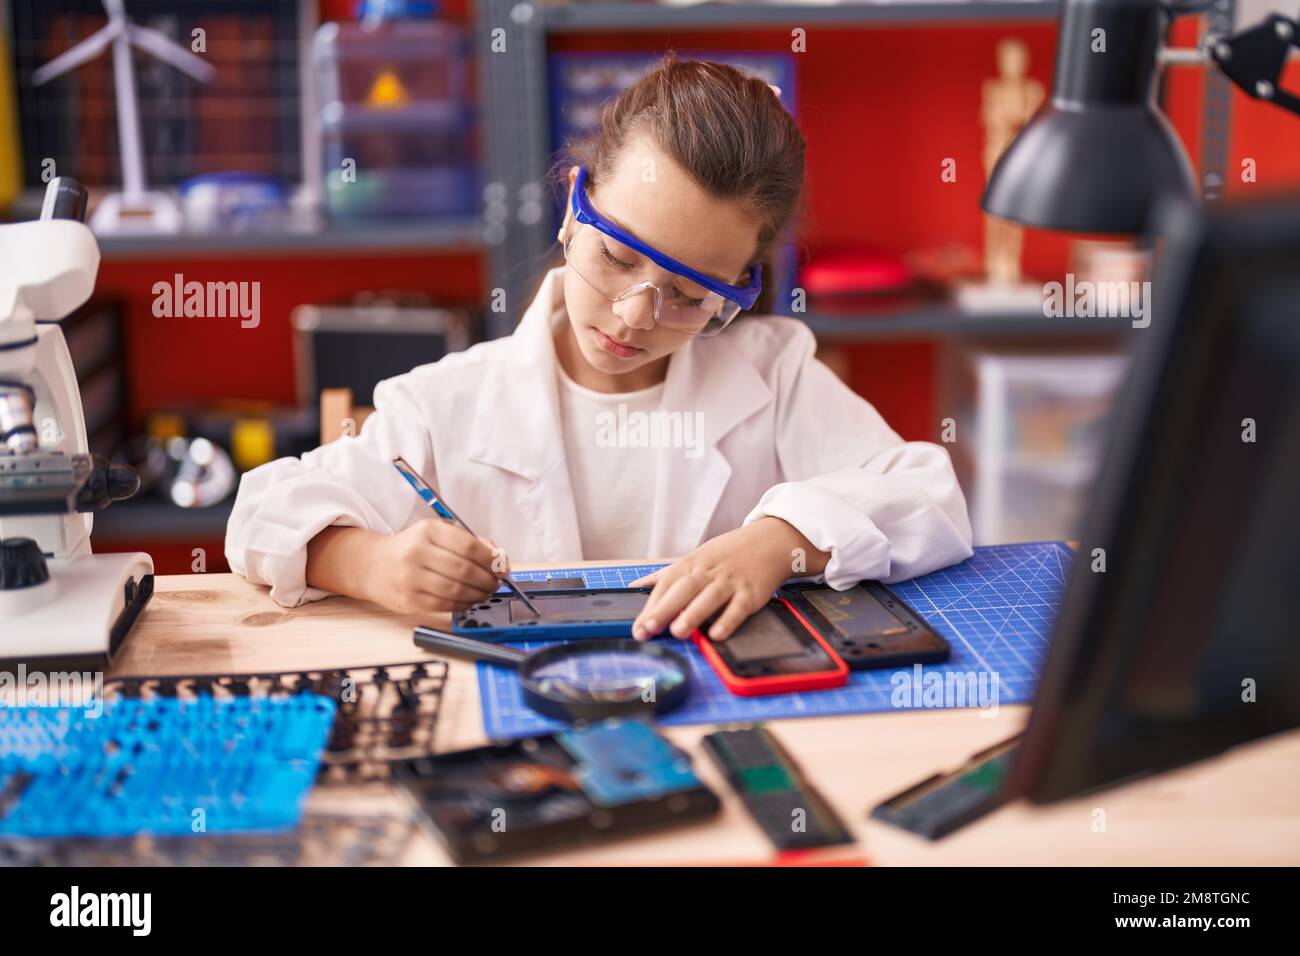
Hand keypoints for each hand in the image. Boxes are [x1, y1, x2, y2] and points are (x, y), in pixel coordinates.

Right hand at [364, 519, 503, 614]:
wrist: (373, 565)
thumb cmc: (412, 548)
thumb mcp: (437, 534)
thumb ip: (468, 541)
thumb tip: (498, 558)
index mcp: (428, 531)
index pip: (469, 546)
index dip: (491, 560)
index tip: (502, 567)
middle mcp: (417, 552)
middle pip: (465, 570)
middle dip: (487, 580)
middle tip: (496, 583)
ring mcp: (411, 578)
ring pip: (456, 590)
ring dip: (478, 594)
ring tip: (485, 592)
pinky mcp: (409, 600)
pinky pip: (444, 605)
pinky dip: (463, 604)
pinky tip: (469, 600)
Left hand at [629, 517, 828, 641]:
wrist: (769, 541)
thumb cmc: (726, 554)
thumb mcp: (694, 558)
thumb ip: (664, 575)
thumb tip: (634, 585)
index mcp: (691, 563)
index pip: (667, 584)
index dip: (651, 606)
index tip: (638, 627)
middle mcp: (709, 571)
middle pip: (684, 589)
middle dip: (664, 609)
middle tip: (648, 629)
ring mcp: (730, 581)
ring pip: (710, 597)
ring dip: (693, 614)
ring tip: (678, 632)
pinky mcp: (751, 592)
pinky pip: (739, 607)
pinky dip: (728, 620)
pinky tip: (716, 634)